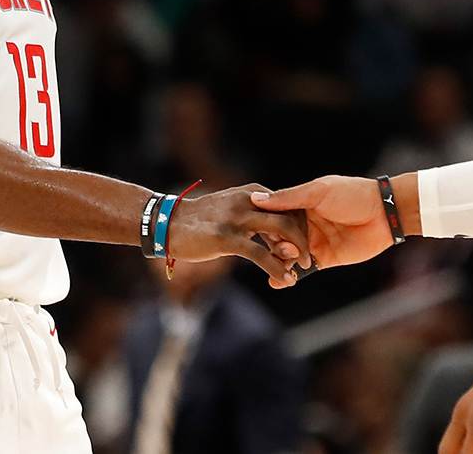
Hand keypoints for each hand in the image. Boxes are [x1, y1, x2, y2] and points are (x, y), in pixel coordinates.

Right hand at [167, 184, 310, 285]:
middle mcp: (249, 200)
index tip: (301, 246)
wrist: (168, 223)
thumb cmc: (201, 221)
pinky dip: (276, 268)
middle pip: (290, 216)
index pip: (289, 206)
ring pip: (281, 232)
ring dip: (294, 254)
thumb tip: (276, 234)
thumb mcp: (231, 209)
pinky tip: (283, 280)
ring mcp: (238, 218)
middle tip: (305, 260)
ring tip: (296, 272)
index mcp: (253, 193)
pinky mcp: (228, 238)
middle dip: (302, 240)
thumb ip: (255, 217)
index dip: (300, 227)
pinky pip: (261, 254)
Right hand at [251, 175, 396, 284]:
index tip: (254, 228)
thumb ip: (289, 198)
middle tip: (280, 248)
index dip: (264, 222)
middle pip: (278, 236)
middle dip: (274, 244)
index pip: (274, 214)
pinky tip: (276, 281)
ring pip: (288, 254)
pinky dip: (288, 276)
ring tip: (280, 266)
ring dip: (279, 260)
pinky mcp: (324, 259)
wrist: (384, 213)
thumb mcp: (318, 191)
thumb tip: (256, 199)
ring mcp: (313, 242)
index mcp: (300, 203)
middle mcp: (303, 223)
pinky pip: (303, 270)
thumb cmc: (352, 194)